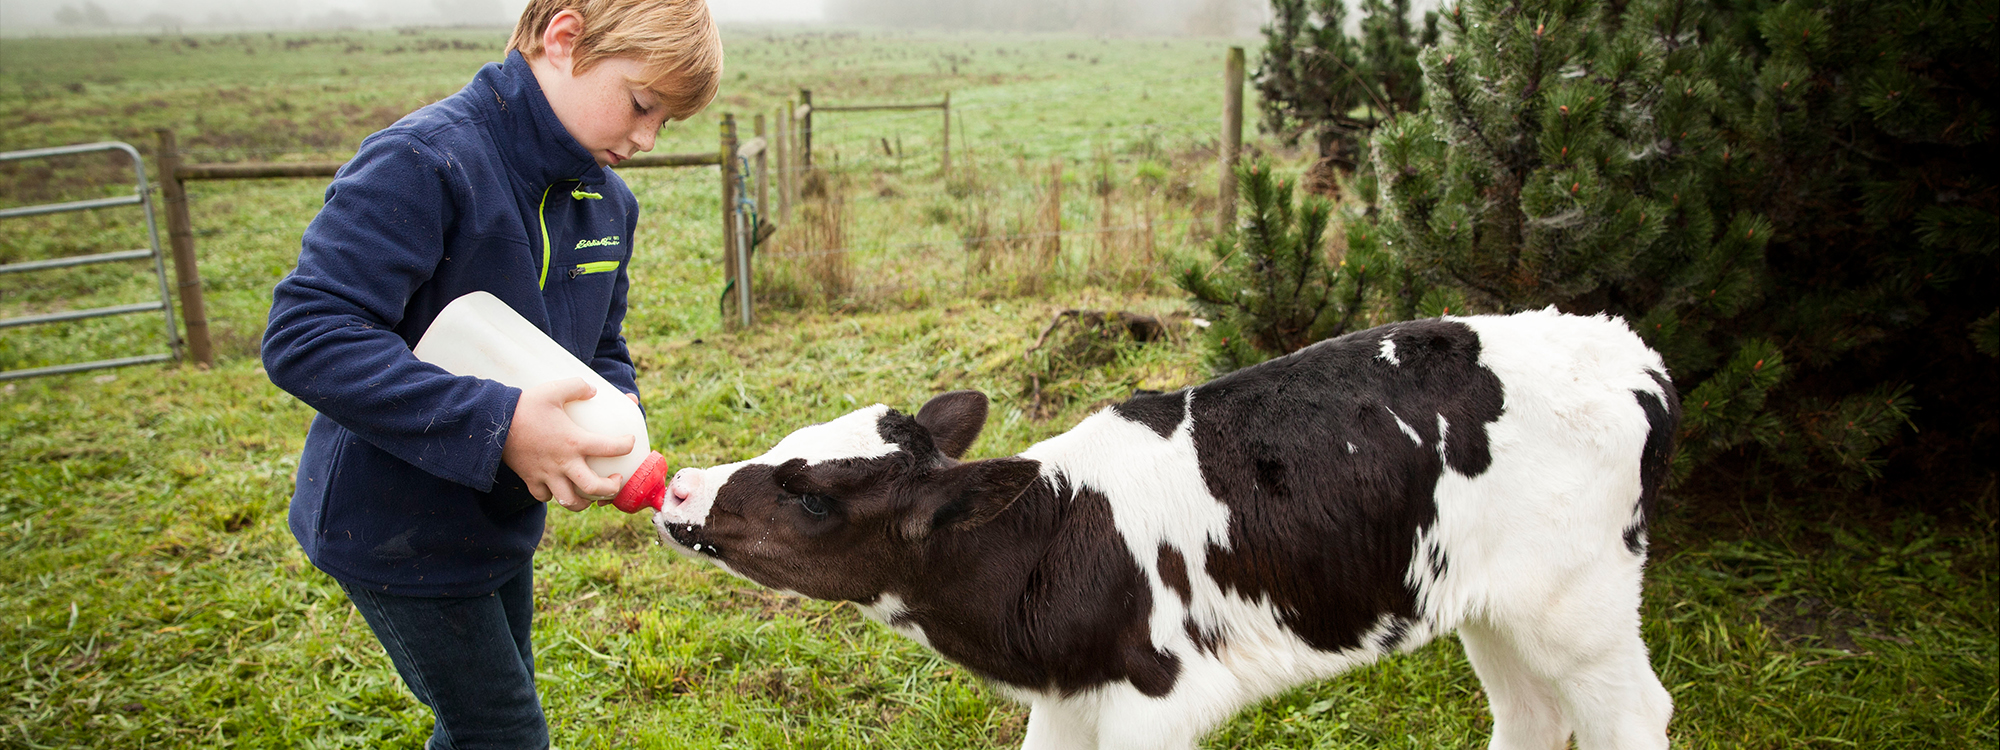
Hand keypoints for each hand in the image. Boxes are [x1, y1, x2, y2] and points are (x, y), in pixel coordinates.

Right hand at [501, 378, 636, 511]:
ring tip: (590, 493)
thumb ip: (577, 387)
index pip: (611, 448)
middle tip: (616, 479)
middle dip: (611, 489)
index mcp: (574, 441)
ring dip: (584, 501)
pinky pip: (544, 497)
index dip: (626, 446)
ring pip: (570, 501)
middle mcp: (564, 463)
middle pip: (594, 488)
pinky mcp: (530, 479)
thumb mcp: (553, 390)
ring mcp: (546, 475)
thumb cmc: (525, 405)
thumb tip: (593, 390)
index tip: (629, 442)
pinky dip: (553, 496)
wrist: (492, 423)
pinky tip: (558, 488)